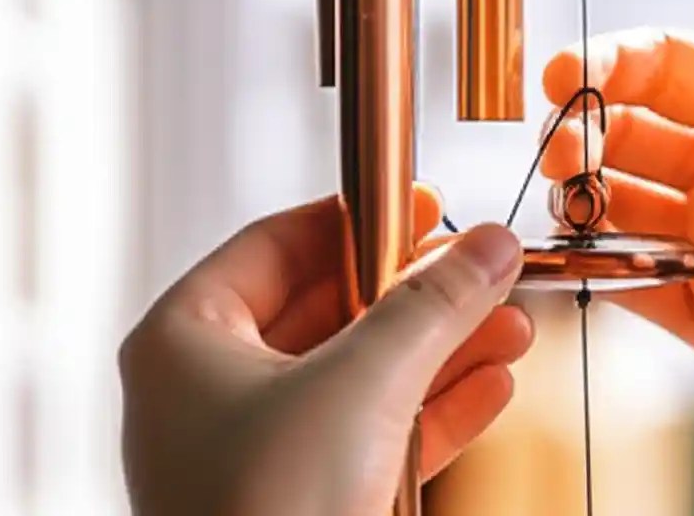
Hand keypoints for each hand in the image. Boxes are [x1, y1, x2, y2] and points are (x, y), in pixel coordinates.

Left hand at [119, 187, 530, 515]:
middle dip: (419, 294)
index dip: (360, 219)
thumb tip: (487, 245)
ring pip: (361, 375)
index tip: (424, 207)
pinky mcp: (301, 502)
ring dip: (439, 350)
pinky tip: (492, 385)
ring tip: (507, 321)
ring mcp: (257, 452)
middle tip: (478, 267)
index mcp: (185, 342)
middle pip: (331, 309)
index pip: (278, 244)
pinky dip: (433, 410)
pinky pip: (374, 435)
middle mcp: (213, 393)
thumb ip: (430, 306)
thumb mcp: (360, 383)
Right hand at [540, 27, 693, 455]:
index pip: (670, 72)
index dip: (614, 65)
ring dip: (581, 200)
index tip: (569, 74)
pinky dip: (597, 274)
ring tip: (574, 204)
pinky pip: (633, 288)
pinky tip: (580, 263)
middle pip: (627, 137)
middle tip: (564, 148)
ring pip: (617, 209)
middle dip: (583, 132)